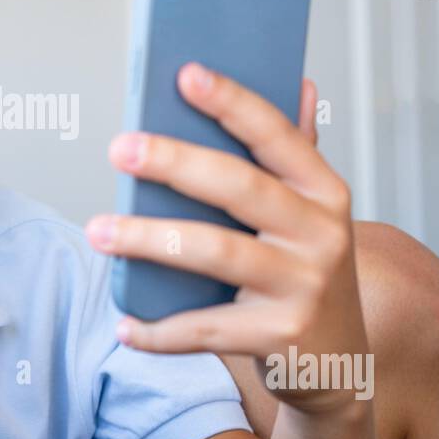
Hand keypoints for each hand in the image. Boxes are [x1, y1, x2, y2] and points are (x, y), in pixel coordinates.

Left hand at [85, 63, 368, 414]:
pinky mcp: (282, 338)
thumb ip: (294, 155)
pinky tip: (125, 326)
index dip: (233, 103)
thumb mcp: (310, 216)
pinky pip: (206, 329)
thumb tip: (300, 82)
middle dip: (175, 163)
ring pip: (215, 253)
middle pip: (239, 188)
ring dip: (148, 240)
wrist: (341, 364)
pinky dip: (159, 331)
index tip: (186, 74)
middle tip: (120, 148)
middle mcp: (323, 235)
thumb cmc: (305, 273)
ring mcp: (304, 287)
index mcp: (325, 192)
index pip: (277, 136)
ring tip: (98, 230)